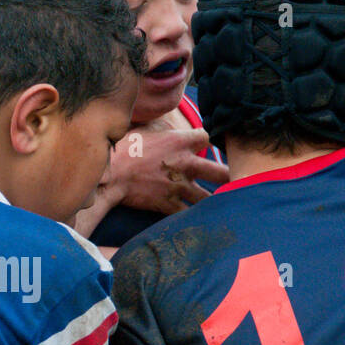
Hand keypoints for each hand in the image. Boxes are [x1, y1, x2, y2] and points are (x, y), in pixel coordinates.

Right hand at [104, 127, 226, 214]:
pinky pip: (188, 214)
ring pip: (208, 198)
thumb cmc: (124, 149)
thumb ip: (164, 129)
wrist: (110, 175)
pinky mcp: (168, 204)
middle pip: (221, 172)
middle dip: (229, 177)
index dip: (208, 141)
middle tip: (234, 180)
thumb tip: (171, 127)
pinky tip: (198, 218)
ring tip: (222, 204)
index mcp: (180, 141)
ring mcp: (179, 186)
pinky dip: (193, 217)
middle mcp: (185, 164)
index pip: (208, 137)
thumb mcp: (146, 129)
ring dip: (215, 201)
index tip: (206, 145)